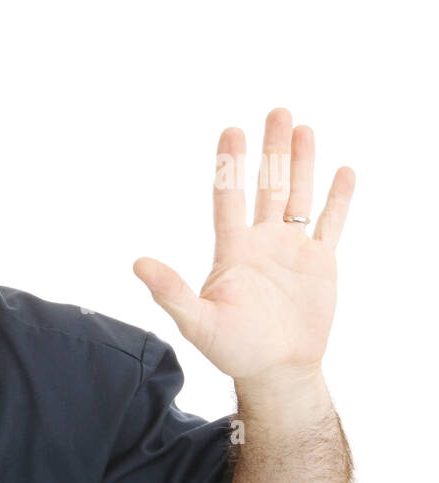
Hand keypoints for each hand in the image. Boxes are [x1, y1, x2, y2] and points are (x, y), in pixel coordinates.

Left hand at [132, 108, 355, 385]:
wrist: (276, 372)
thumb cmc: (234, 350)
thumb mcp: (197, 321)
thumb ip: (170, 291)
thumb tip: (138, 263)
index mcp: (232, 250)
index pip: (228, 196)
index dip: (231, 164)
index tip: (232, 129)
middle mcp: (261, 242)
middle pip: (266, 186)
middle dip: (272, 150)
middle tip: (277, 110)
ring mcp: (292, 250)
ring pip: (298, 196)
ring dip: (301, 163)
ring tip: (303, 127)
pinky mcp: (320, 264)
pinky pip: (331, 224)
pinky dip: (339, 199)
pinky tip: (343, 171)